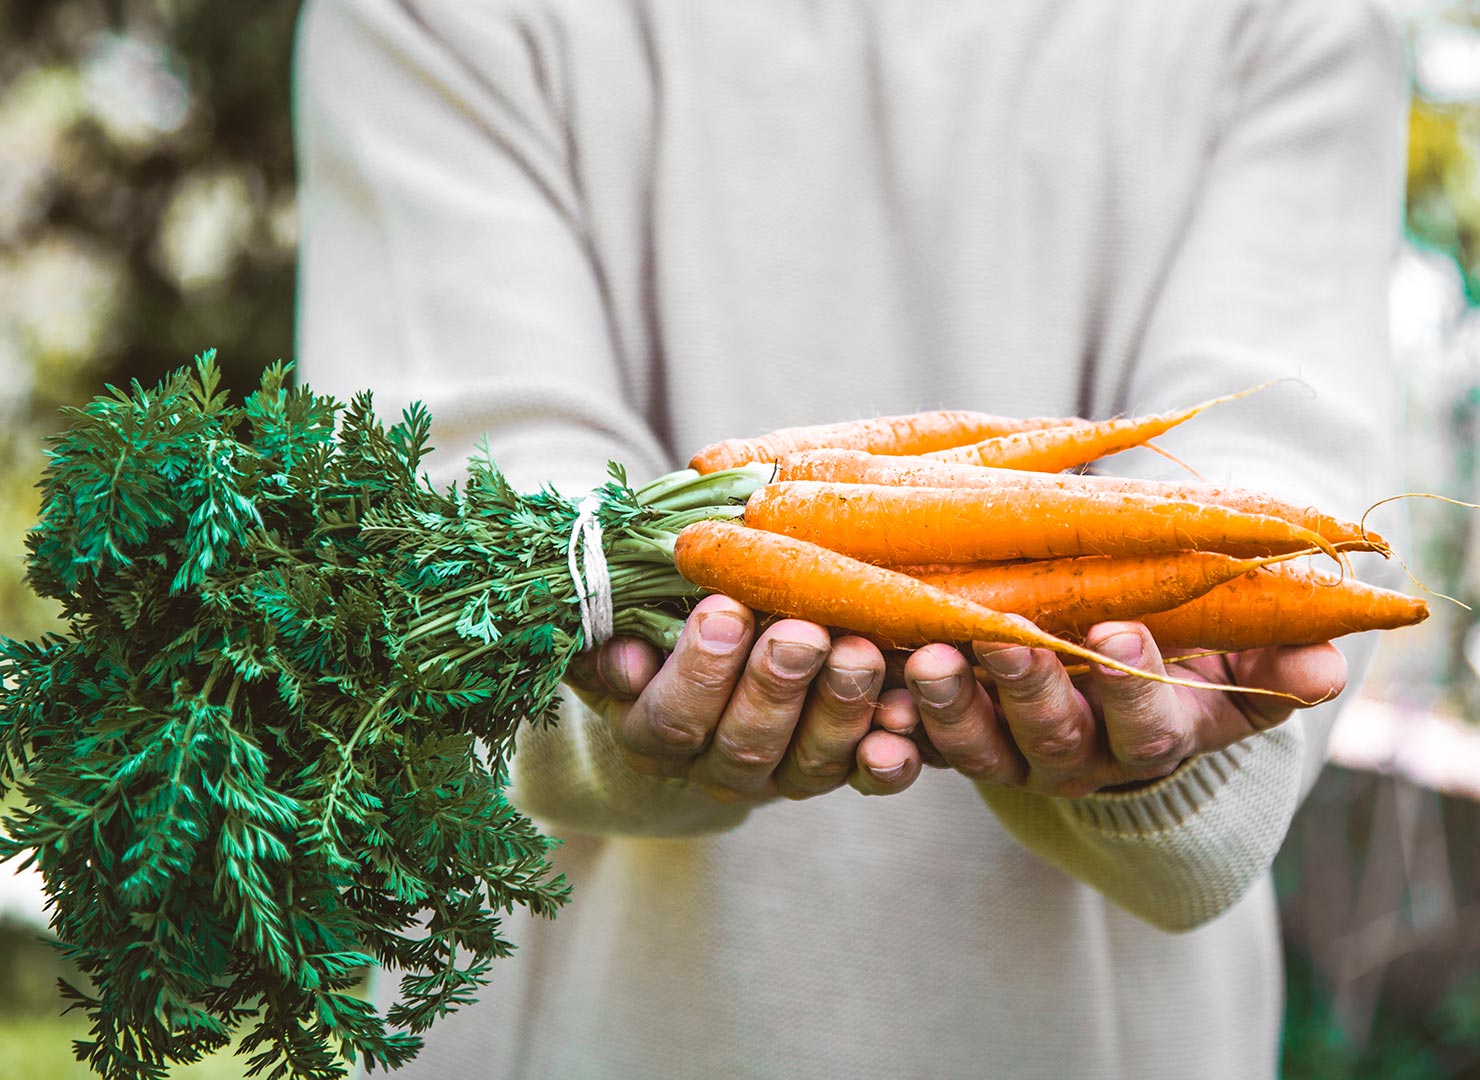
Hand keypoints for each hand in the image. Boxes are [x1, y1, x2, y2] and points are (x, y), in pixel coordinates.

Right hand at [567, 595, 922, 802]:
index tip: (724, 609)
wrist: (707, 667)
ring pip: (811, 761)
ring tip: (861, 651)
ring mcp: (781, 776)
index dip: (698, 670)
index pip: (671, 718)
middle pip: (745, 743)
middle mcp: (715, 767)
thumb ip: (612, 638)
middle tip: (801, 632)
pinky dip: (890, 754)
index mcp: (651, 734)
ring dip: (840, 707)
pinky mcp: (837, 771)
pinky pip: (867, 776)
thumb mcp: (620, 628)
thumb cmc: (657, 629)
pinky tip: (906, 718)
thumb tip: (624, 658)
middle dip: (775, 684)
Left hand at [880, 619, 1346, 797]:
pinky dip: (891, 727)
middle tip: (1000, 645)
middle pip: (1051, 738)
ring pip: (976, 748)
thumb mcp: (1234, 659)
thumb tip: (1328, 664)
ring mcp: (1008, 755)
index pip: (1146, 722)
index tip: (1118, 633)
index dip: (1134, 684)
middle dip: (1027, 691)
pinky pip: (918, 744)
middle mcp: (1076, 758)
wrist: (1111, 669)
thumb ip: (1277, 660)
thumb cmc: (1183, 651)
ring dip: (946, 709)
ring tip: (923, 661)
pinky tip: (868, 697)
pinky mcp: (949, 740)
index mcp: (1149, 737)